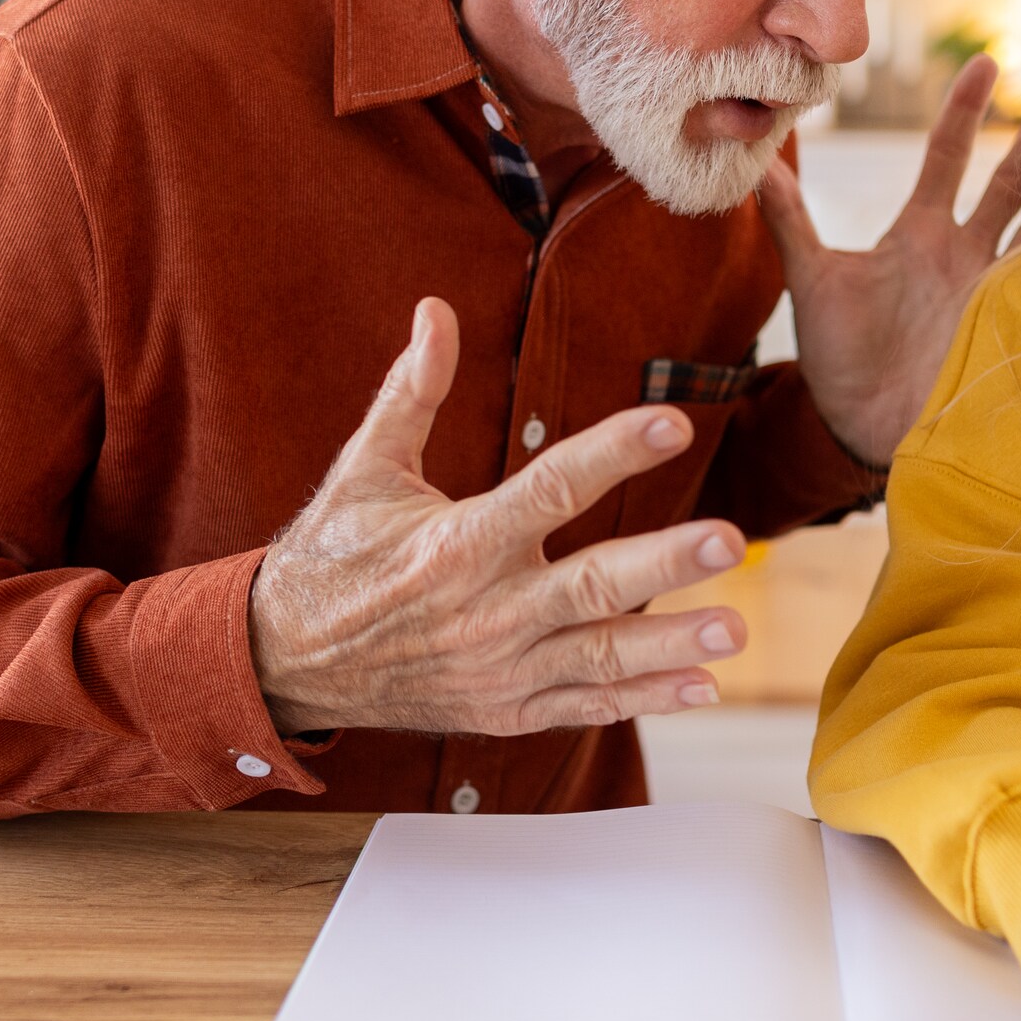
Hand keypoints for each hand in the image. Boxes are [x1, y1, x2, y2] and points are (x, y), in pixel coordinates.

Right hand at [248, 299, 749, 737]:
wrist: (284, 661)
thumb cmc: (332, 557)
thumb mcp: (365, 469)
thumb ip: (412, 393)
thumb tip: (435, 310)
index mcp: (458, 540)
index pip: (551, 487)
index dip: (614, 452)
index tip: (673, 424)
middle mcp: (486, 608)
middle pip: (591, 583)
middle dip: (664, 562)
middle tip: (730, 540)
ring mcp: (500, 668)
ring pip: (600, 654)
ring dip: (670, 643)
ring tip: (736, 632)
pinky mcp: (505, 710)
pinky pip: (584, 706)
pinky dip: (644, 699)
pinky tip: (704, 687)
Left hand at [759, 55, 1020, 467]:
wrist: (861, 429)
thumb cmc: (839, 358)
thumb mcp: (811, 283)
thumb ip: (789, 223)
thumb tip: (759, 166)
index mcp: (921, 235)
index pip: (949, 156)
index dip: (965, 111)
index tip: (984, 61)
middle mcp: (967, 255)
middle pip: (1017, 179)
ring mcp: (996, 289)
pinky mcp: (1014, 327)